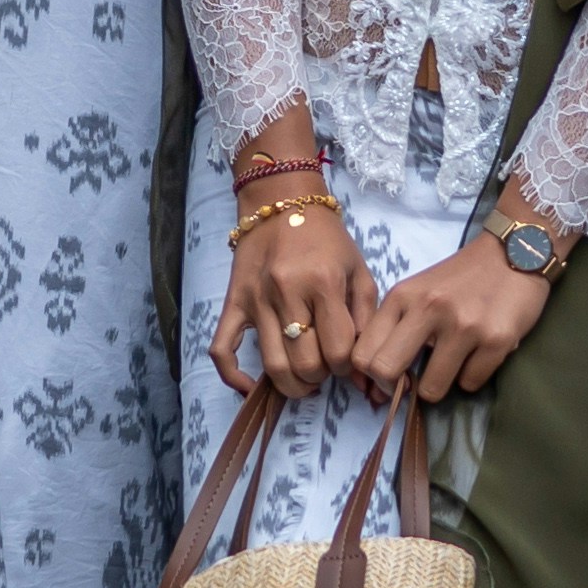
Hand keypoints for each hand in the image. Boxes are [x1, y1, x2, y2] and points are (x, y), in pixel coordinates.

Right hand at [216, 172, 377, 389]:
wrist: (281, 201)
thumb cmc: (327, 239)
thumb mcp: (358, 271)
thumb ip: (366, 319)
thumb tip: (364, 369)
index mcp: (323, 283)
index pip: (338, 351)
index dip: (346, 367)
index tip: (346, 361)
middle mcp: (287, 292)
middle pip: (305, 364)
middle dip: (320, 377)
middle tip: (324, 367)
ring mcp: (256, 299)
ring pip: (272, 365)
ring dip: (291, 384)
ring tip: (302, 378)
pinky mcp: (233, 302)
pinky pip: (222, 349)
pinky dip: (233, 376)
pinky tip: (250, 387)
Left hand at [362, 224, 559, 399]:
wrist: (514, 253)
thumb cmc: (460, 277)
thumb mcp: (418, 291)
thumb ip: (395, 327)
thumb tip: (377, 383)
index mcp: (403, 296)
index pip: (362, 353)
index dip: (371, 375)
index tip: (389, 377)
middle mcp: (429, 309)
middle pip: (385, 371)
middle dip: (397, 388)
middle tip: (414, 384)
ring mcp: (464, 326)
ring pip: (431, 389)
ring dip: (439, 385)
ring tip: (452, 365)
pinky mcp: (496, 340)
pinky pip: (470, 384)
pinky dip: (472, 376)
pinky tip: (478, 354)